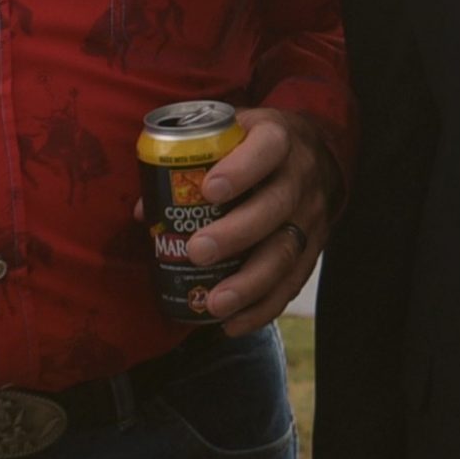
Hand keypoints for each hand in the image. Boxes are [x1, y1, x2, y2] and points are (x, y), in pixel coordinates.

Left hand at [175, 106, 340, 333]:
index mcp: (278, 139)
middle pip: (274, 207)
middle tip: (197, 252)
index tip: (207, 190)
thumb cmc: (256, 146)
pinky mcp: (313, 248)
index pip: (265, 150)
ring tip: (214, 303)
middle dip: (236, 234)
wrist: (316, 156)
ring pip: (285, 252)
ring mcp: (311, 216)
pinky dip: (263, 307)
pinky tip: (233, 324)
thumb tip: (143, 211)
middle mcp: (300, 178)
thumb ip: (188, 163)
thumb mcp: (230, 135)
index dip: (240, 170)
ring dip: (249, 282)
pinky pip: (292, 282)